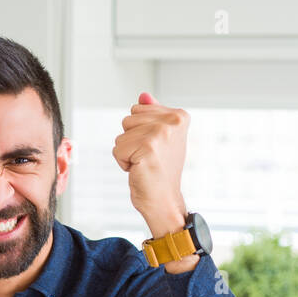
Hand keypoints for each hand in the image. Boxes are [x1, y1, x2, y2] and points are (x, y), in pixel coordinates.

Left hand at [112, 91, 189, 236]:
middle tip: (149, 157)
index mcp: (179, 116)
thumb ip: (151, 114)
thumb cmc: (160, 172)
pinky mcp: (148, 147)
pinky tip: (139, 170)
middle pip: (128, 119)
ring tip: (145, 164)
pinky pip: (118, 149)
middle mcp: (173, 122)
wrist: (164, 200)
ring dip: (127, 152)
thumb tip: (143, 96)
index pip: (138, 109)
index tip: (156, 147)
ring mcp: (161, 133)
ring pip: (121, 135)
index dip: (140, 131)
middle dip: (132, 140)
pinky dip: (123, 162)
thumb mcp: (159, 138)